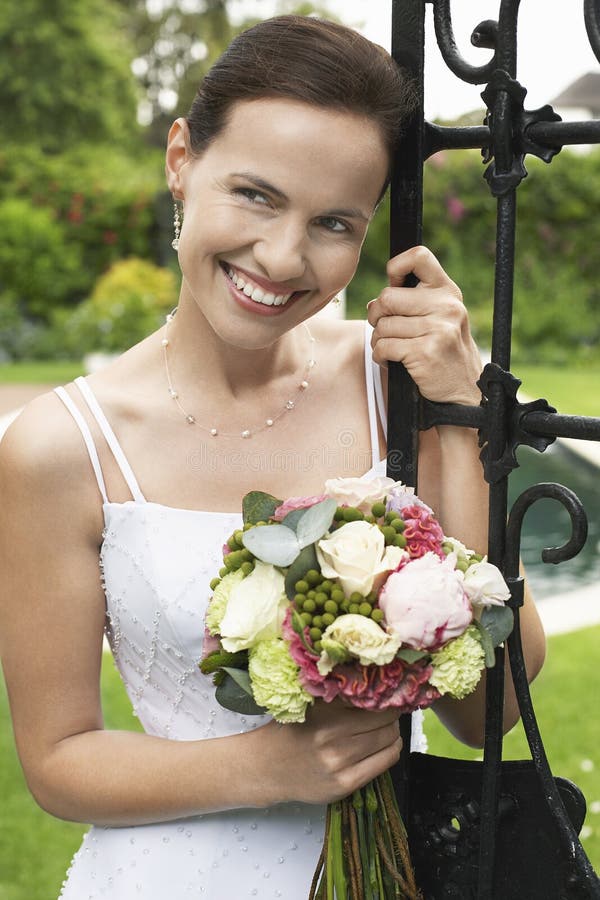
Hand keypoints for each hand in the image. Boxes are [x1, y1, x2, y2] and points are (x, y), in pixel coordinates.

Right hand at [256, 699, 401, 804]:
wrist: (266, 768)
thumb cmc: (289, 733)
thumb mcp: (308, 705)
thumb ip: (338, 696)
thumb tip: (375, 685)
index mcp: (322, 709)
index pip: (369, 696)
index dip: (383, 692)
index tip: (387, 692)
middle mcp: (331, 734)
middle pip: (383, 718)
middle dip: (391, 712)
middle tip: (391, 709)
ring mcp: (338, 761)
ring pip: (387, 738)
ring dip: (393, 731)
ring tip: (389, 727)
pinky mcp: (345, 783)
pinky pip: (384, 762)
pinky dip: (392, 750)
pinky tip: (388, 745)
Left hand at [367, 245, 481, 404]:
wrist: (465, 389)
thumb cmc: (445, 352)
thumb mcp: (441, 318)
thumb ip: (414, 302)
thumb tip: (374, 302)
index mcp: (448, 291)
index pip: (419, 256)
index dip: (396, 267)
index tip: (394, 286)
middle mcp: (445, 306)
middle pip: (387, 297)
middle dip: (376, 315)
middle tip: (383, 327)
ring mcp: (437, 329)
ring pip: (382, 325)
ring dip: (378, 340)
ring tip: (392, 348)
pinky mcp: (424, 352)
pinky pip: (383, 347)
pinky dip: (379, 356)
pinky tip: (391, 360)